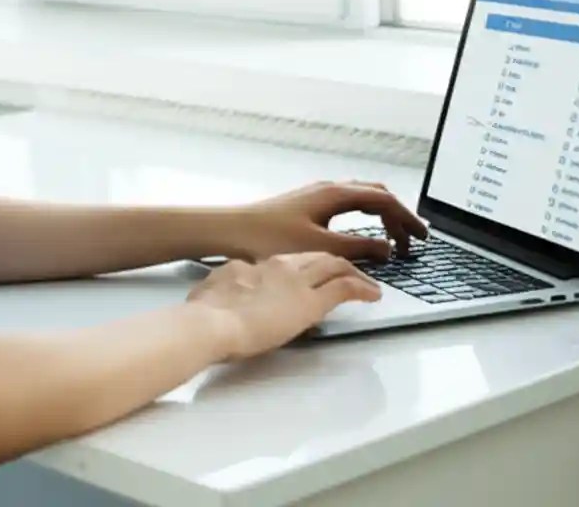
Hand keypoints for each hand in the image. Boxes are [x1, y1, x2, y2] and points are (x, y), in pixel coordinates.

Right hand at [187, 253, 380, 360]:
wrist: (212, 322)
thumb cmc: (205, 315)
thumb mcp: (210, 293)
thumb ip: (222, 291)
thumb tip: (219, 294)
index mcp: (253, 266)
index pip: (284, 263)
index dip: (300, 267)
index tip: (306, 275)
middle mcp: (279, 266)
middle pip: (315, 256)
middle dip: (333, 261)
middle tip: (345, 270)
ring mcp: (297, 281)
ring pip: (335, 265)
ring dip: (353, 272)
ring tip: (365, 281)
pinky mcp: (312, 302)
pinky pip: (346, 288)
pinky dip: (363, 288)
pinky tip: (373, 294)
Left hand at [238, 181, 428, 261]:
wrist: (229, 230)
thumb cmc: (268, 238)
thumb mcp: (319, 247)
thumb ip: (357, 248)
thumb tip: (387, 248)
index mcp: (335, 194)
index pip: (384, 199)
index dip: (407, 219)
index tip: (422, 238)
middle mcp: (328, 189)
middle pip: (376, 195)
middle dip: (398, 217)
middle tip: (413, 241)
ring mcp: (316, 196)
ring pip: (361, 199)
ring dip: (381, 218)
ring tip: (393, 240)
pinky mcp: (306, 206)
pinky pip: (346, 206)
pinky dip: (363, 219)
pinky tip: (360, 236)